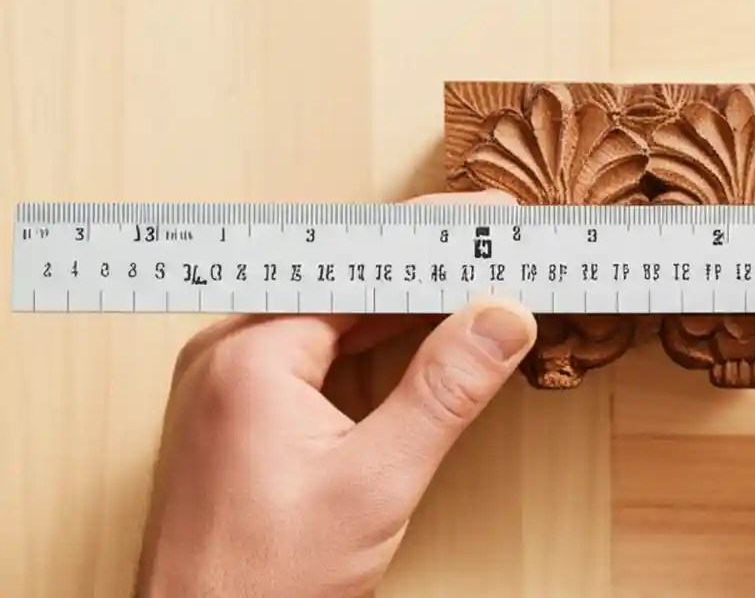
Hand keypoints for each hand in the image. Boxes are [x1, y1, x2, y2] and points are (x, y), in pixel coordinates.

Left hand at [135, 191, 535, 597]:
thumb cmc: (261, 582)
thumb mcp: (375, 483)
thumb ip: (444, 391)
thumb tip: (501, 316)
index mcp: (251, 354)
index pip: (358, 263)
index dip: (435, 235)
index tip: (494, 217)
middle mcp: (229, 352)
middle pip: (344, 278)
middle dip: (425, 261)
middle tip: (497, 241)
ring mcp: (230, 381)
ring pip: (332, 312)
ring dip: (404, 299)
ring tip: (472, 276)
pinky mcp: (241, 410)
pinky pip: (316, 347)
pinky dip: (374, 337)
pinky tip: (418, 331)